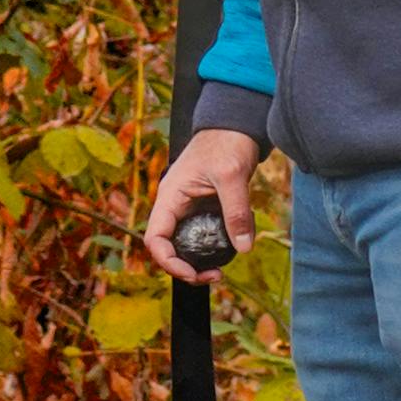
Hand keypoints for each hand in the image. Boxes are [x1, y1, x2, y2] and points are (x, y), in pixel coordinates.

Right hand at [147, 119, 262, 275]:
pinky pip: (205, 235)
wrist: (237, 123)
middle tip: (214, 277)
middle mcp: (175, 205)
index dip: (168, 261)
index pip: (155, 238)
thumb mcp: (232, 175)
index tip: (192, 272)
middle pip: (169, 247)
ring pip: (186, 244)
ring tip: (219, 273)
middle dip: (185, 268)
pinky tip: (234, 248)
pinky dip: (215, 247)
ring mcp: (190, 208)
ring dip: (199, 262)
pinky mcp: (206, 209)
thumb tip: (244, 247)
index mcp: (170, 196)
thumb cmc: (227, 141)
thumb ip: (236, 211)